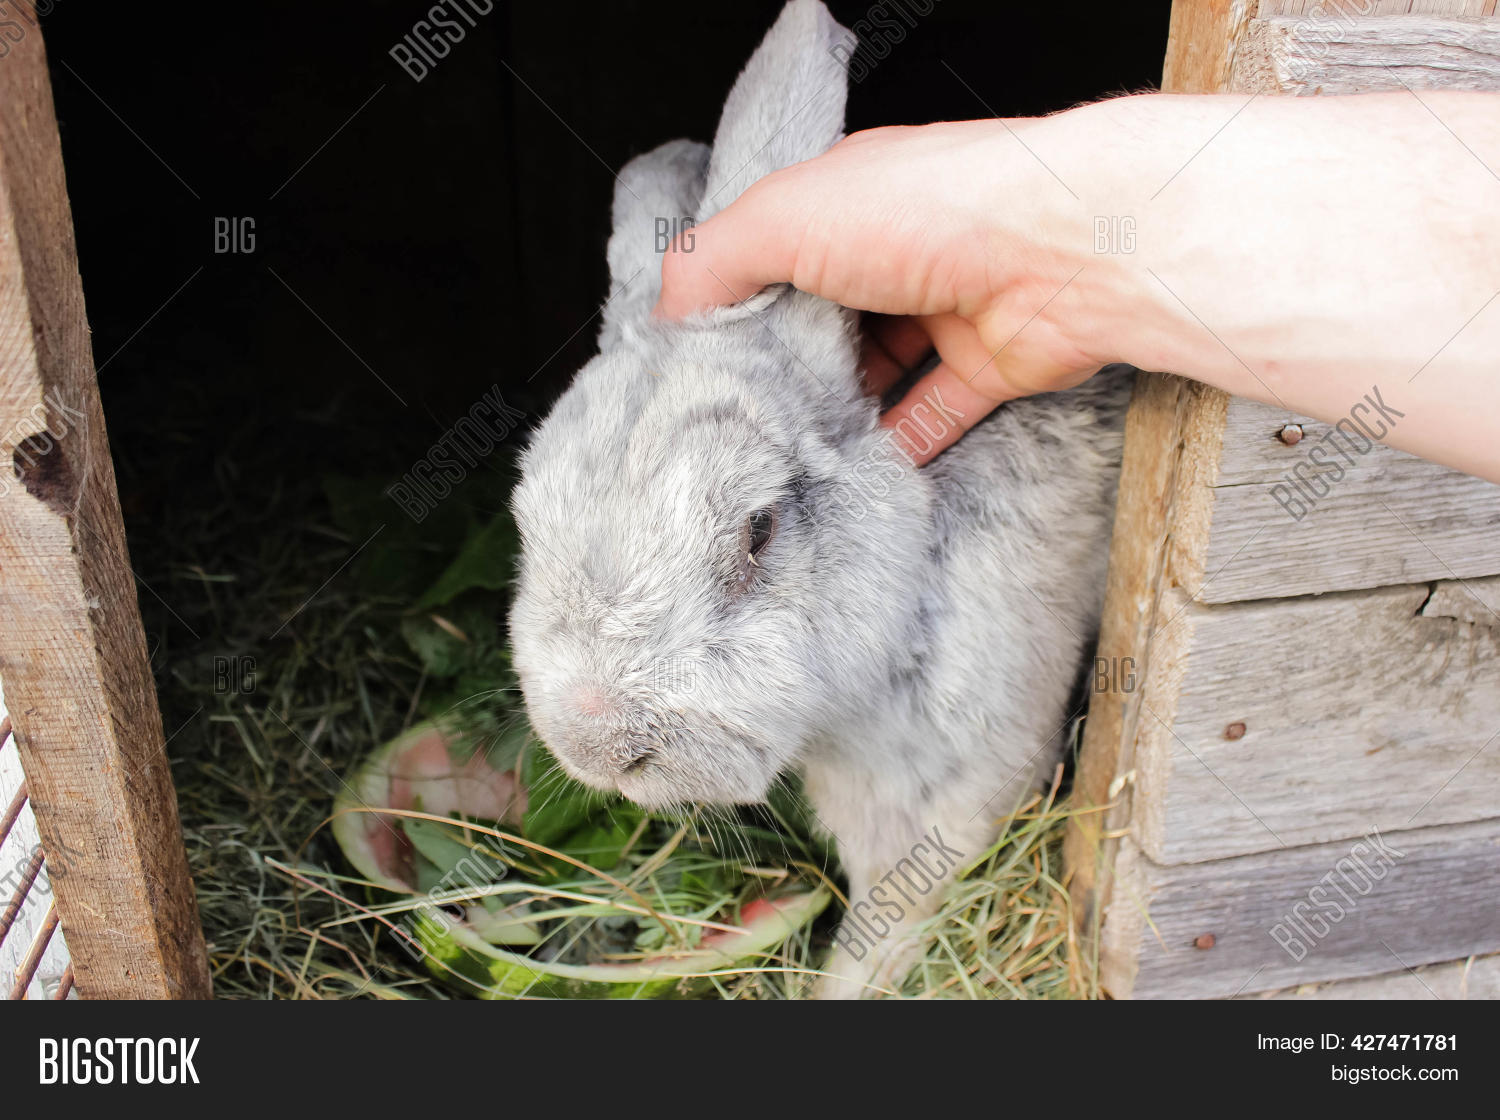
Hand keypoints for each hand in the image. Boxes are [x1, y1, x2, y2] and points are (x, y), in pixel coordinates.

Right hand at [654, 121, 1112, 463]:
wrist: (1068, 249)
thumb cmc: (935, 210)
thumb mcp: (787, 217)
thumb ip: (714, 260)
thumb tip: (667, 309)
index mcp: (842, 203)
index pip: (769, 254)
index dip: (733, 305)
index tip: (695, 361)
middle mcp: (893, 251)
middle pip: (820, 321)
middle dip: (782, 366)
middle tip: (737, 420)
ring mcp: (942, 309)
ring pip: (874, 372)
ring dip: (836, 410)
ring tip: (787, 454)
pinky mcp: (984, 365)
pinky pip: (933, 415)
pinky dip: (898, 445)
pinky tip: (857, 474)